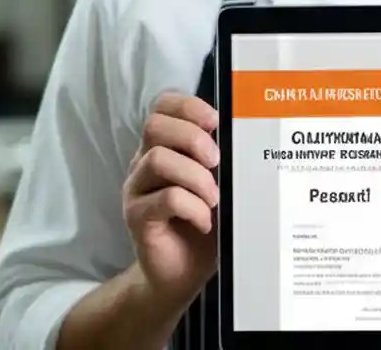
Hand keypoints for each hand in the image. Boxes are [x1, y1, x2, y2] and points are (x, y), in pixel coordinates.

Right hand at [122, 92, 220, 303]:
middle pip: (154, 126)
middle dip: (192, 138)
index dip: (187, 106)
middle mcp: (143, 163)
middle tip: (216, 162)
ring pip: (158, 159)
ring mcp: (136, 190)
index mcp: (162, 147)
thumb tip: (243, 136)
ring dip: (196, 176)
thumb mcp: (218, 185)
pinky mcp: (136, 217)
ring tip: (214, 199)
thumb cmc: (205, 225)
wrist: (182, 274)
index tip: (214, 122)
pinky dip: (193, 208)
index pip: (161, 107)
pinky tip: (204, 221)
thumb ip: (219, 160)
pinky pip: (165, 199)